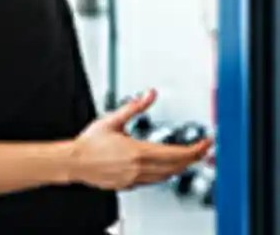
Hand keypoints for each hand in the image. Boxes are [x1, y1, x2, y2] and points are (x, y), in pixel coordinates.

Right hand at [67, 89, 211, 190]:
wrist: (74, 162)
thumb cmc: (89, 143)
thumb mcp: (113, 119)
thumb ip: (134, 107)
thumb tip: (149, 94)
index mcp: (137, 152)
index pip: (175, 154)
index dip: (195, 150)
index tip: (205, 144)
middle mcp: (138, 169)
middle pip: (175, 167)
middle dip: (193, 158)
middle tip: (204, 150)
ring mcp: (134, 179)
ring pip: (166, 176)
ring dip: (181, 167)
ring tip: (190, 157)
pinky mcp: (128, 185)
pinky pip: (154, 181)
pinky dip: (166, 174)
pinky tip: (167, 167)